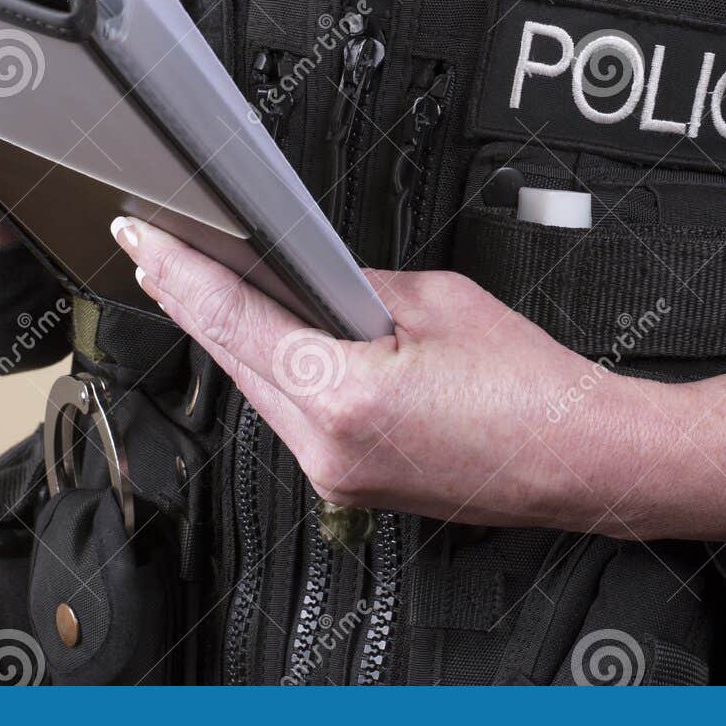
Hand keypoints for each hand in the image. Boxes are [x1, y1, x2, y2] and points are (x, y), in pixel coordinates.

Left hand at [110, 216, 725, 541]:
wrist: (581, 460)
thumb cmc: (533, 390)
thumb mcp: (439, 301)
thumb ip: (356, 286)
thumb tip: (310, 276)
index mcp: (344, 395)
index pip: (232, 320)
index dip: (178, 274)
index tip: (144, 239)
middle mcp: (327, 448)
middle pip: (230, 359)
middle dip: (194, 301)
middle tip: (157, 249)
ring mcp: (335, 476)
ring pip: (255, 392)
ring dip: (232, 339)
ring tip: (206, 285)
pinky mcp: (349, 486)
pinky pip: (290, 419)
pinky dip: (276, 376)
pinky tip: (272, 342)